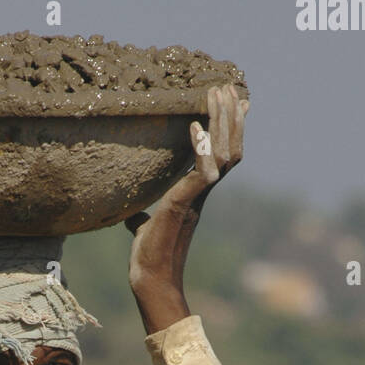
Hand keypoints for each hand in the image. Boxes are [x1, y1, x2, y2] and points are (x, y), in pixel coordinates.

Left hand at [125, 83, 248, 333]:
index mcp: (196, 193)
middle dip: (231, 116)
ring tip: (217, 95)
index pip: (222, 155)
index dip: (230, 128)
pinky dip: (202, 148)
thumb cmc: (148, 255)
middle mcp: (202, 193)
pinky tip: (195, 127)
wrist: (149, 278)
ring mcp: (196, 199)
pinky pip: (203, 172)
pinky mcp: (184, 205)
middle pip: (230, 148)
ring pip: (224, 155)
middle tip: (227, 86)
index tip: (233, 101)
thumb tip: (132, 215)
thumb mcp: (145, 226)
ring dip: (223, 123)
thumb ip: (143, 214)